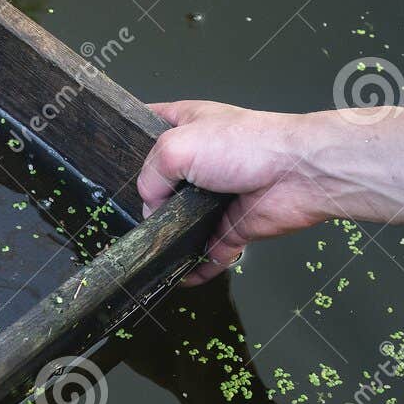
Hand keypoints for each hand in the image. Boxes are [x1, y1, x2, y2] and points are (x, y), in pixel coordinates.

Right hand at [137, 101, 403, 283]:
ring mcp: (214, 196)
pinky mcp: (231, 227)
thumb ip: (148, 176)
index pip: (147, 125)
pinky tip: (176, 278)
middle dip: (142, 200)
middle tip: (119, 216)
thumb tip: (151, 209)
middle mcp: (198, 161)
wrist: (301, 174)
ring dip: (166, 239)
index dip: (126, 138)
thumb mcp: (176, 145)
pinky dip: (195, 268)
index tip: (102, 159)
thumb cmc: (244, 144)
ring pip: (179, 222)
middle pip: (158, 182)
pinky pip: (207, 253)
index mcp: (186, 126)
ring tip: (142, 255)